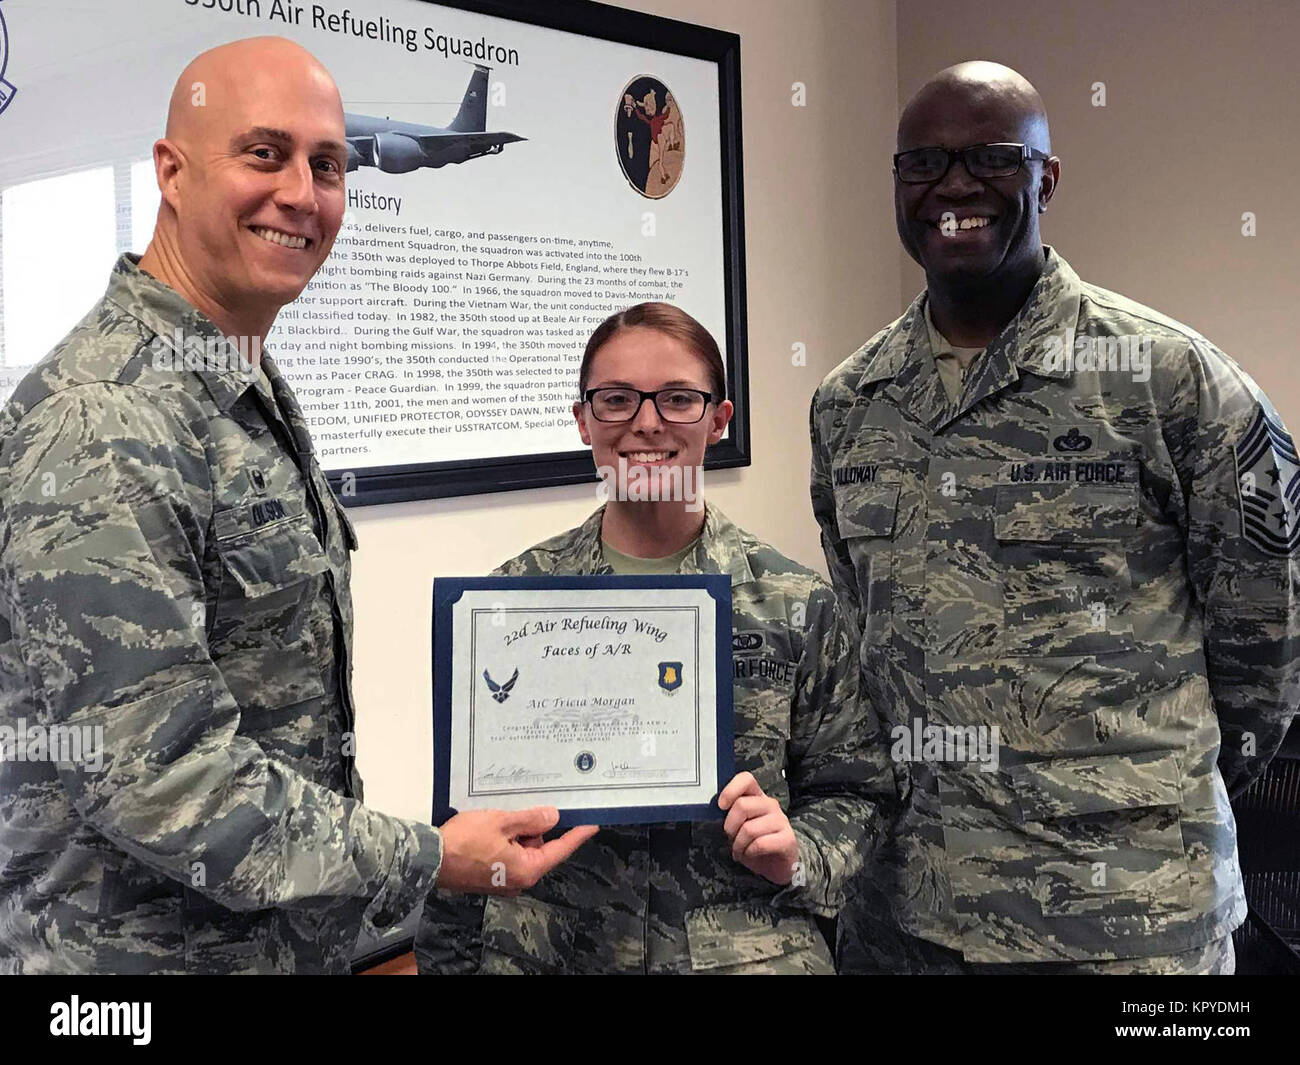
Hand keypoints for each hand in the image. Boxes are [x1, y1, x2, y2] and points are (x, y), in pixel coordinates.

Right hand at [436, 807, 597, 894]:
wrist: (430, 860)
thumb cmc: (464, 841)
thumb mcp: (502, 822)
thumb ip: (531, 820)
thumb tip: (553, 818)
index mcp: (527, 869)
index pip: (560, 849)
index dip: (577, 835)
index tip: (592, 824)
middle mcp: (519, 880)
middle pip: (540, 848)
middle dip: (533, 829)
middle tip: (520, 811)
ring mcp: (505, 881)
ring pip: (523, 850)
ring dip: (517, 834)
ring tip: (498, 819)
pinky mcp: (491, 878)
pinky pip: (508, 856)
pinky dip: (506, 841)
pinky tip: (492, 829)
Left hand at [717, 772, 799, 885]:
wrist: (778, 864)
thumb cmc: (754, 842)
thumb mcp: (739, 826)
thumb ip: (730, 815)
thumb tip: (713, 812)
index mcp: (757, 797)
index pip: (746, 779)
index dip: (730, 790)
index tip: (721, 806)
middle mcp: (770, 805)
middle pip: (742, 805)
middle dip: (730, 826)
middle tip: (731, 837)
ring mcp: (781, 820)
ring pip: (749, 828)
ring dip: (739, 844)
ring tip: (740, 850)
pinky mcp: (787, 838)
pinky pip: (760, 844)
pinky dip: (749, 852)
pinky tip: (750, 854)